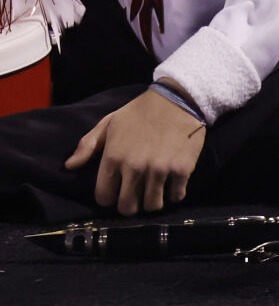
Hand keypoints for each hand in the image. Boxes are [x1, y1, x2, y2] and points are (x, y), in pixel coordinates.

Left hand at [66, 87, 205, 214]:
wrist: (178, 98)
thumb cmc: (140, 111)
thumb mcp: (110, 122)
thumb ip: (88, 145)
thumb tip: (69, 166)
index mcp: (114, 157)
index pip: (104, 197)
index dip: (109, 197)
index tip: (116, 191)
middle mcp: (135, 167)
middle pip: (128, 207)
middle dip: (130, 205)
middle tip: (136, 195)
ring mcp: (160, 169)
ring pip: (152, 205)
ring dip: (152, 201)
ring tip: (154, 192)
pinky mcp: (182, 169)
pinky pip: (176, 196)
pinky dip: (174, 194)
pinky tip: (172, 185)